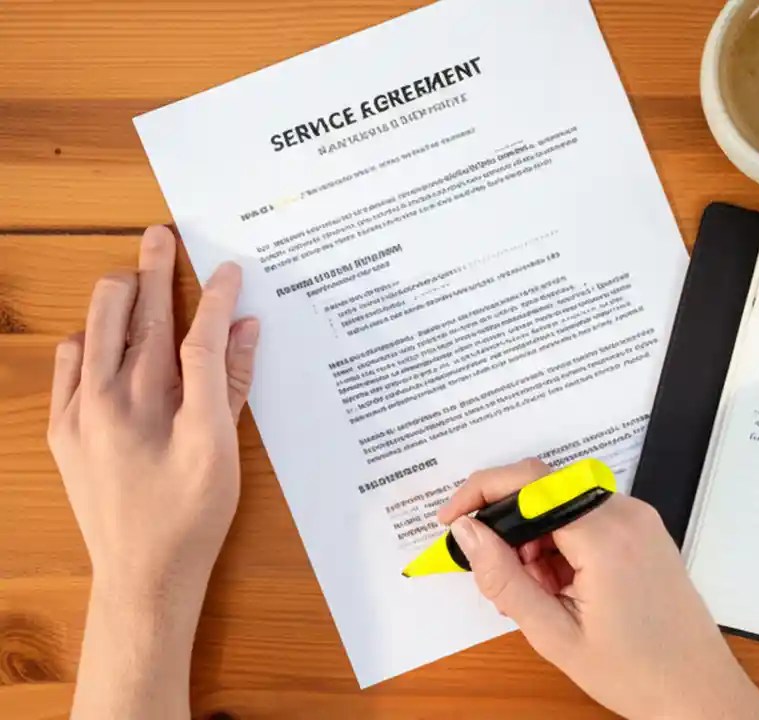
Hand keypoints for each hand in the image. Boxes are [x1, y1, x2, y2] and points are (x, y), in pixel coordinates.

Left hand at [47, 226, 258, 718]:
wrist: (141, 574)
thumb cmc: (191, 516)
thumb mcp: (222, 450)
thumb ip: (229, 383)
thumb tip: (243, 330)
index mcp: (154, 403)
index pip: (189, 330)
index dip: (213, 296)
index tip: (229, 267)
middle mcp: (109, 398)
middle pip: (130, 313)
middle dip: (149, 271)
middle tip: (160, 235)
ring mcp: (78, 413)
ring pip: (92, 331)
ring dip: (115, 301)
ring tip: (135, 280)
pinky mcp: (63, 431)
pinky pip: (67, 366)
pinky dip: (85, 341)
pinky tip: (101, 341)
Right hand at [438, 459, 758, 719]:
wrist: (698, 693)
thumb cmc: (637, 673)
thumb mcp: (554, 634)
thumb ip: (504, 578)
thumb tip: (467, 533)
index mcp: (606, 536)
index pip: (528, 482)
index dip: (480, 493)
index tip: (451, 522)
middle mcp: (628, 515)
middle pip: (545, 491)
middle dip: (512, 528)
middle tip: (506, 583)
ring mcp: (642, 521)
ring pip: (565, 506)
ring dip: (538, 541)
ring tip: (544, 599)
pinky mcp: (646, 532)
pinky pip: (590, 520)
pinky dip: (565, 545)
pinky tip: (566, 592)